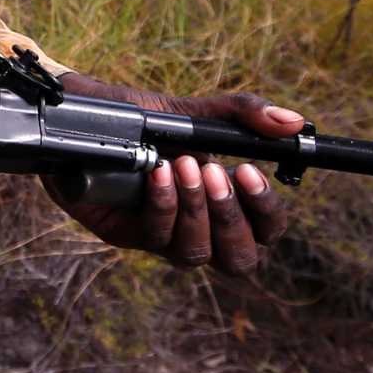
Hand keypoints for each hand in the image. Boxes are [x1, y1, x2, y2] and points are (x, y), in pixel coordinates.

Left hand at [46, 75, 297, 278]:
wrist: (77, 113)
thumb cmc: (139, 118)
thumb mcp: (193, 111)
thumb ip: (242, 115)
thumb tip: (294, 122)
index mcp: (221, 201)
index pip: (265, 231)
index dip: (267, 213)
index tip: (253, 172)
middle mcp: (196, 226)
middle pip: (238, 260)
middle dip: (233, 219)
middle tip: (220, 174)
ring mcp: (161, 234)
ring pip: (195, 255)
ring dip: (196, 210)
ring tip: (185, 165)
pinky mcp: (125, 233)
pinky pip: (155, 236)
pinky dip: (162, 203)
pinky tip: (157, 172)